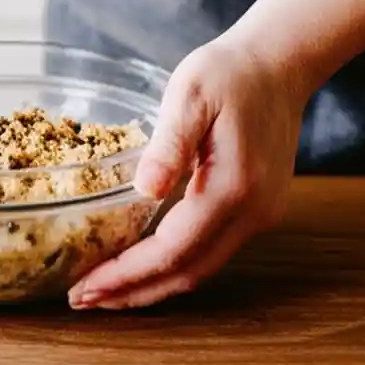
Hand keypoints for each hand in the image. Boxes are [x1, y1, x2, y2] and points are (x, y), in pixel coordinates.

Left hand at [68, 39, 307, 309]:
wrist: (281, 63)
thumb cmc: (230, 73)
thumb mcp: (190, 95)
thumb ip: (169, 144)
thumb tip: (144, 189)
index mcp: (233, 188)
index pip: (172, 251)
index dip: (126, 275)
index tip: (85, 287)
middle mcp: (253, 213)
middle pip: (187, 274)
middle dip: (133, 293)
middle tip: (84, 301)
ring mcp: (261, 215)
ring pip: (201, 270)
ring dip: (152, 286)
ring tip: (105, 292)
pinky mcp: (259, 211)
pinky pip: (211, 253)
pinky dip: (173, 267)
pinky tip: (142, 265)